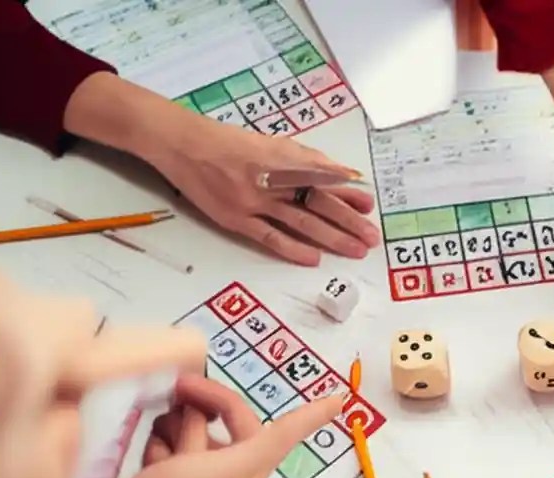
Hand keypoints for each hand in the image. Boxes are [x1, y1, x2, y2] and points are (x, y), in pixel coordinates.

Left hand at [0, 256, 203, 477]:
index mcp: (40, 353)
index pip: (134, 350)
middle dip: (62, 361)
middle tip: (23, 409)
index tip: (196, 353)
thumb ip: (57, 456)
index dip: (171, 356)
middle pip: (68, 324)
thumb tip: (63, 420)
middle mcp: (6, 302)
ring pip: (8, 318)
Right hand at [65, 73, 379, 266]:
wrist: (182, 144)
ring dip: (331, 238)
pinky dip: (293, 249)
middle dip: (348, 221)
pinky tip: (315, 259)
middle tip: (371, 236)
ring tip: (355, 250)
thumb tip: (339, 175)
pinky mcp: (234, 219)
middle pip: (318, 203)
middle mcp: (270, 179)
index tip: (368, 204)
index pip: (322, 178)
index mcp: (281, 157)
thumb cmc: (228, 142)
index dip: (346, 193)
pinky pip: (270, 238)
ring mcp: (252, 202)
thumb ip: (304, 158)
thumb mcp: (270, 142)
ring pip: (301, 223)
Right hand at [101, 375, 342, 477]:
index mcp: (253, 462)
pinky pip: (168, 439)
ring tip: (161, 453)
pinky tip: (148, 464)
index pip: (286, 427)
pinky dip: (157, 445)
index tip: (339, 397)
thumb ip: (270, 437)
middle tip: (176, 386)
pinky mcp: (172, 470)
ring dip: (172, 428)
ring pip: (192, 421)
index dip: (311, 412)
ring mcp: (201, 467)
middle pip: (227, 412)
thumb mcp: (231, 467)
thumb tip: (301, 404)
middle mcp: (234, 463)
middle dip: (201, 403)